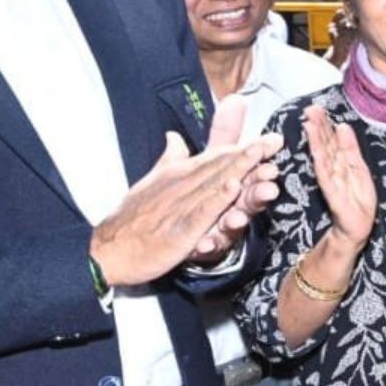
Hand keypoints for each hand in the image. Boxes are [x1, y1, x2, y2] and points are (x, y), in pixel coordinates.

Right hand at [89, 101, 283, 286]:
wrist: (110, 249)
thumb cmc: (134, 216)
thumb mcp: (153, 182)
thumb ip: (171, 159)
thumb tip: (174, 136)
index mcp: (180, 173)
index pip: (218, 157)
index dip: (245, 148)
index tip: (273, 138)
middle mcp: (183, 185)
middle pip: (221, 167)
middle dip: (250, 154)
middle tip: (275, 141)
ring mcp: (181, 206)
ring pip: (215, 186)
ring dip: (240, 173)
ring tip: (262, 159)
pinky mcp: (179, 230)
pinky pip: (201, 213)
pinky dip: (217, 200)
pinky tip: (233, 188)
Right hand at [305, 104, 376, 248]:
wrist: (358, 226)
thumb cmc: (358, 199)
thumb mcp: (359, 168)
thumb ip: (351, 148)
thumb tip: (343, 125)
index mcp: (339, 163)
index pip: (331, 140)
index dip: (324, 124)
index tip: (317, 108)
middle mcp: (333, 170)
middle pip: (325, 145)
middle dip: (318, 127)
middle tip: (311, 109)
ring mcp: (332, 181)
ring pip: (323, 157)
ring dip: (317, 141)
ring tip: (310, 124)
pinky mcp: (333, 195)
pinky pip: (327, 177)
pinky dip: (322, 164)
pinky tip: (317, 152)